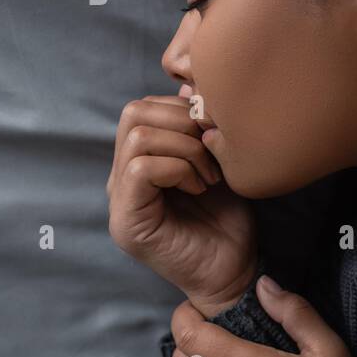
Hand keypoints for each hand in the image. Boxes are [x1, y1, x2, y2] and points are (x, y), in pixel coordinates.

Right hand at [106, 89, 256, 316]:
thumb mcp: (217, 163)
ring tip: (209, 176)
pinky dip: (178, 169)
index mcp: (139, 161)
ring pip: (138, 137)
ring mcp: (120, 200)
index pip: (142, 107)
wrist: (236, 271)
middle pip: (134, 113)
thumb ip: (198, 129)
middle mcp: (121, 178)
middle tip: (213, 154)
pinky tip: (200, 188)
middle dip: (183, 123)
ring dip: (185, 149)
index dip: (182, 110)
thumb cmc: (228, 220)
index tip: (215, 137)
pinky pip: (141, 169)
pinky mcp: (127, 221)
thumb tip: (189, 85)